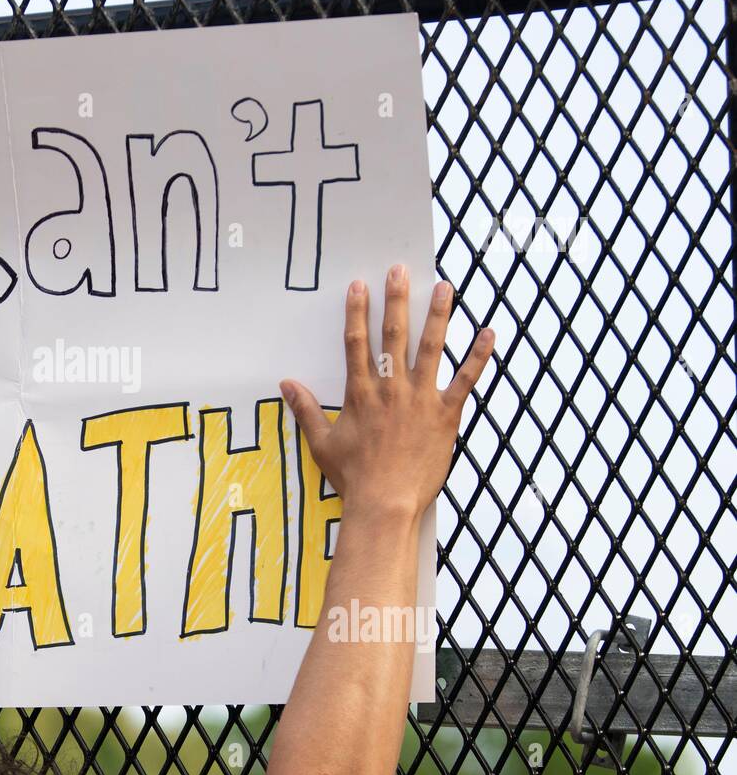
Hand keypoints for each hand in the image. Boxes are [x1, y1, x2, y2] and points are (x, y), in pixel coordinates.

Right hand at [280, 265, 492, 520]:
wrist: (385, 503)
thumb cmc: (354, 476)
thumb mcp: (322, 442)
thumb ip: (306, 409)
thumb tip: (286, 384)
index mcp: (361, 393)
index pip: (356, 342)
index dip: (357, 311)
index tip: (359, 285)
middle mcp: (391, 388)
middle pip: (394, 335)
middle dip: (396, 300)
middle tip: (399, 271)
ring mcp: (421, 399)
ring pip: (431, 348)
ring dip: (438, 315)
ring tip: (443, 287)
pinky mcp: (446, 415)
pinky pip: (466, 380)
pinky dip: (478, 356)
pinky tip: (489, 332)